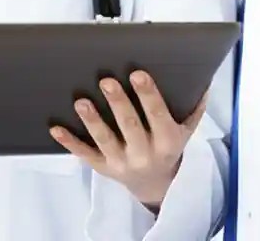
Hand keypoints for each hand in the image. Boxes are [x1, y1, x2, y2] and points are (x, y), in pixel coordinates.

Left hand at [50, 71, 206, 210]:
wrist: (155, 185)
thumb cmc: (168, 147)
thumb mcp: (186, 131)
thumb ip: (194, 107)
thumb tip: (204, 80)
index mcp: (167, 141)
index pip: (158, 115)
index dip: (148, 95)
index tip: (137, 74)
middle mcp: (145, 153)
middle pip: (130, 126)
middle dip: (119, 103)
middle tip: (106, 81)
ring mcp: (122, 162)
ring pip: (105, 140)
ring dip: (92, 121)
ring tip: (81, 102)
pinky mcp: (103, 168)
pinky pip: (85, 154)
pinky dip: (70, 142)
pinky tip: (56, 128)